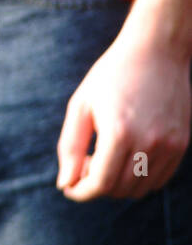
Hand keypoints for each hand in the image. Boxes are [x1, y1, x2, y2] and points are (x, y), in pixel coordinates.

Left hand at [57, 28, 190, 199]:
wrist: (156, 52)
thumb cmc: (111, 76)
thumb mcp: (81, 106)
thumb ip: (70, 147)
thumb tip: (65, 183)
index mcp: (119, 133)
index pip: (100, 184)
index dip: (81, 192)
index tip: (68, 187)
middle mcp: (149, 143)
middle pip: (120, 189)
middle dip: (96, 186)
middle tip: (84, 163)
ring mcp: (170, 145)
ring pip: (141, 188)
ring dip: (118, 184)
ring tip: (103, 158)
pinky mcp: (182, 144)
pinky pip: (159, 178)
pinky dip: (140, 179)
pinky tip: (125, 158)